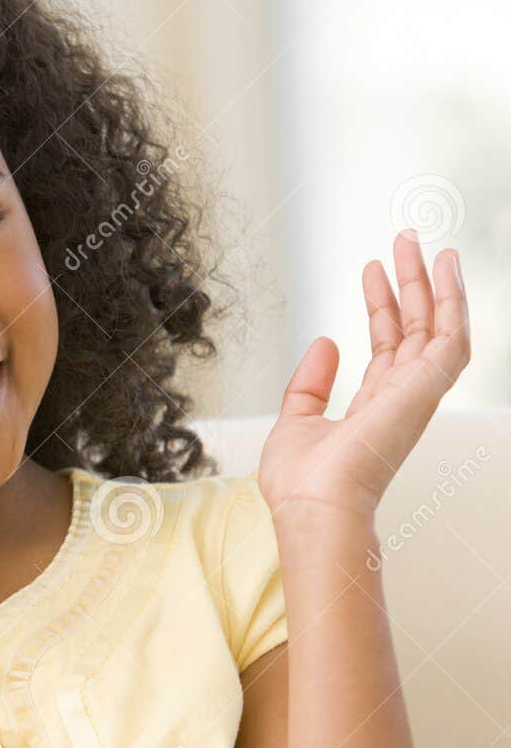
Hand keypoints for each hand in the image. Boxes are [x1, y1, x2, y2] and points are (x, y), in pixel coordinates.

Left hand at [259, 231, 470, 526]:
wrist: (315, 506)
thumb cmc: (303, 486)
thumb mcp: (294, 422)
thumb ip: (309, 385)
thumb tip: (324, 343)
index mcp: (372, 411)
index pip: (386, 351)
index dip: (381, 309)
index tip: (374, 273)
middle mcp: (399, 401)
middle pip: (414, 332)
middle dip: (409, 285)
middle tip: (403, 242)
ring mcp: (415, 395)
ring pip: (436, 328)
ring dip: (431, 284)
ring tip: (419, 242)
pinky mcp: (426, 389)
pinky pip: (453, 337)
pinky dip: (453, 300)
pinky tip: (447, 268)